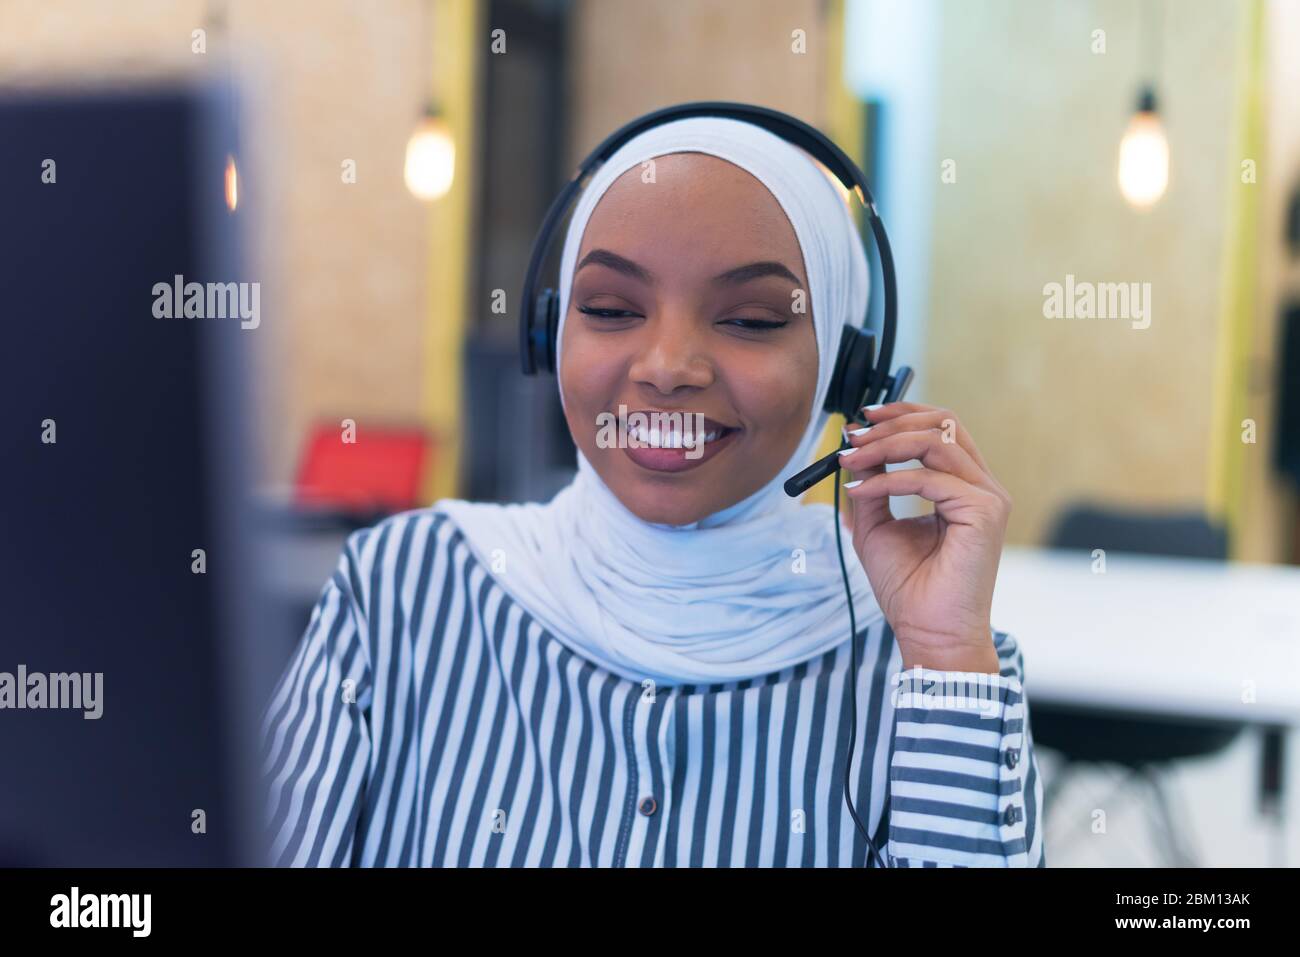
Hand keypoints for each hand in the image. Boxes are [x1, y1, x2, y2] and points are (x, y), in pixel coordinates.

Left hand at [838, 402, 1010, 673]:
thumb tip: (857, 450)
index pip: (940, 428)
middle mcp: (981, 486)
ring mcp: (988, 497)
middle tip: (851, 436)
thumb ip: (872, 486)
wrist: (928, 632)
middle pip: (943, 423)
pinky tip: (861, 491)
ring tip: (850, 460)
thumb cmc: (908, 588)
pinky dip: (889, 480)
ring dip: (885, 446)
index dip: (900, 415)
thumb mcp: (876, 526)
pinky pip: (930, 478)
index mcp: (963, 485)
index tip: (859, 422)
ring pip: (936, 442)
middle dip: (891, 423)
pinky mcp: (984, 512)